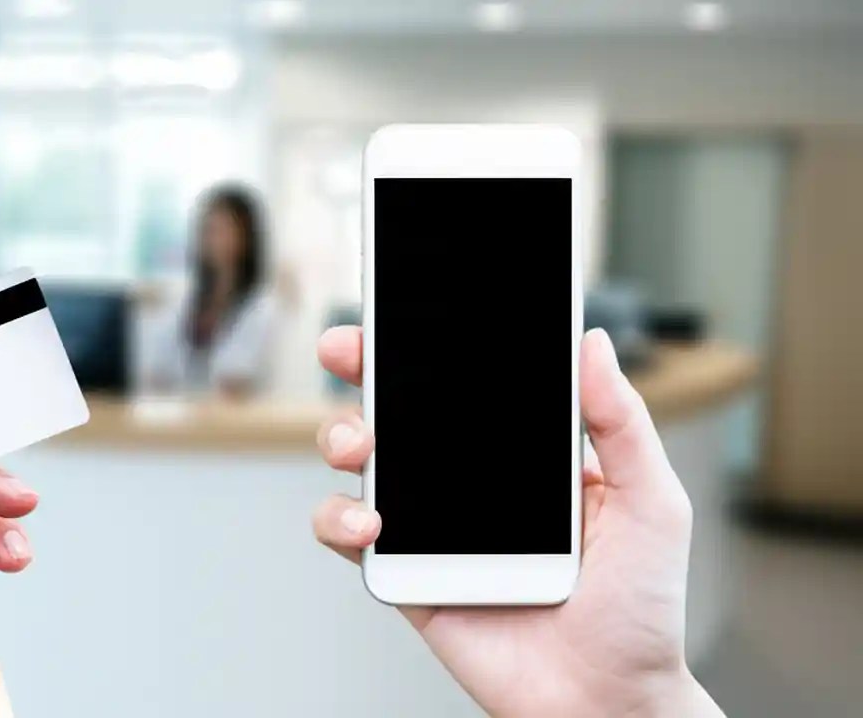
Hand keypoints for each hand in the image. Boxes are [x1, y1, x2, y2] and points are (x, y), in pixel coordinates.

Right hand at [312, 326, 724, 717]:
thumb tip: (592, 345)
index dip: (428, 345)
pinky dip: (340, 517)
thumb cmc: (639, 608)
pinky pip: (346, 532)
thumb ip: (621, 424)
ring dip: (343, 437)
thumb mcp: (649, 502)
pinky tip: (372, 520)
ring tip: (365, 447)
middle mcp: (465, 481)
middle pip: (397, 409)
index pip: (463, 385)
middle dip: (361, 369)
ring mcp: (429, 525)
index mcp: (518, 454)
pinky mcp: (402, 572)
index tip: (406, 309)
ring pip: (360, 461)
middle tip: (348, 351)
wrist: (606, 699)